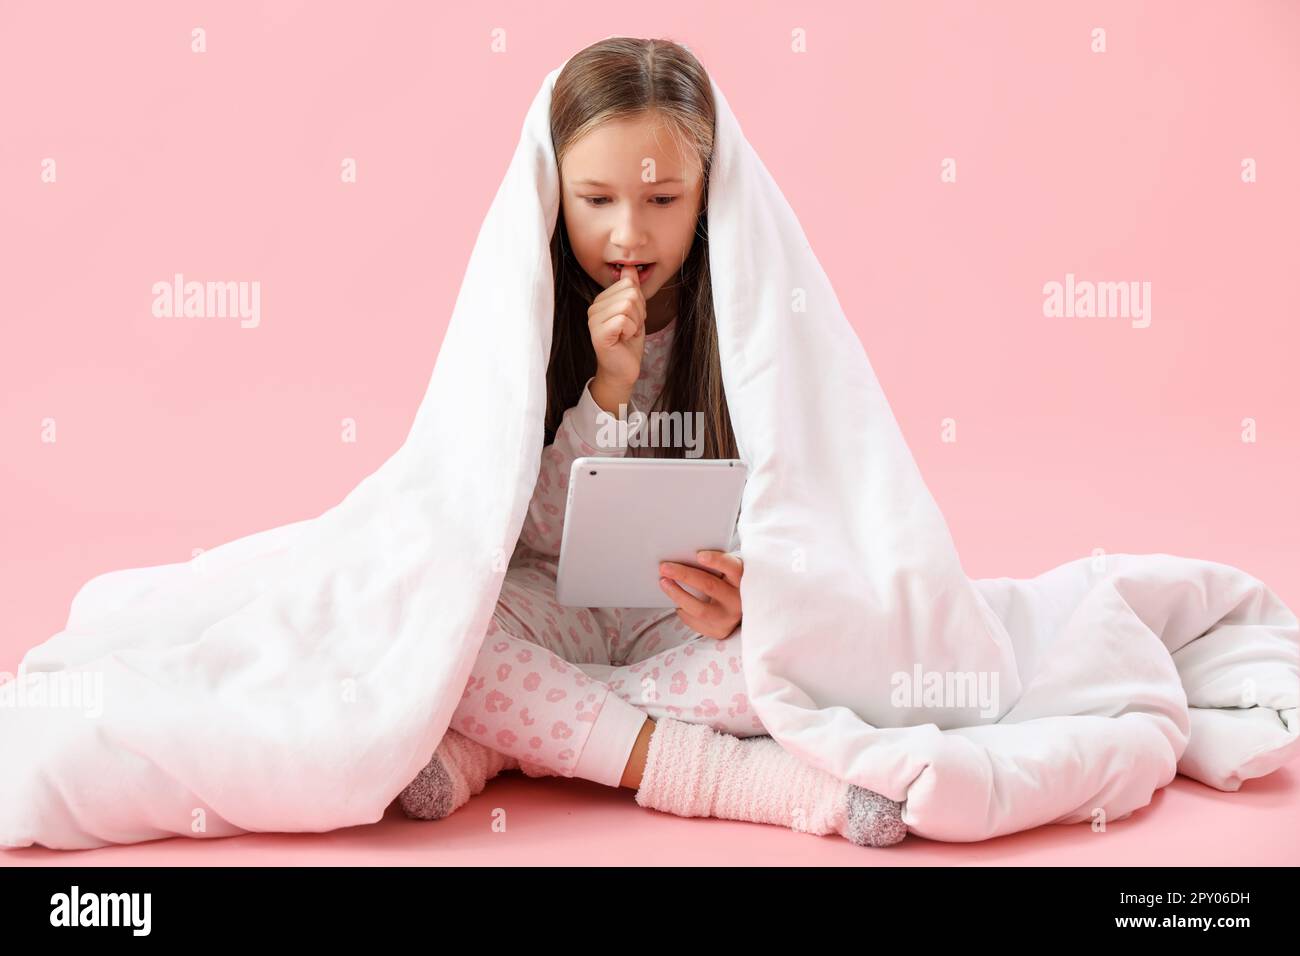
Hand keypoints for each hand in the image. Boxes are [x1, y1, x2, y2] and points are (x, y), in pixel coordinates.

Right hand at [588, 263, 646, 392]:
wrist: (623, 370)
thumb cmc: (628, 343)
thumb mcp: (635, 312)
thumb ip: (631, 289)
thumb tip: (630, 268)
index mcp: (601, 300)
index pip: (629, 284)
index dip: (639, 303)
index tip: (632, 319)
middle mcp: (594, 307)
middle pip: (630, 293)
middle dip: (639, 312)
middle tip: (630, 328)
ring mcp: (594, 320)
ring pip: (628, 304)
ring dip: (635, 322)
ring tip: (627, 334)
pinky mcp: (599, 333)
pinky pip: (624, 319)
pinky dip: (631, 331)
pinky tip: (623, 339)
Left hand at [658, 550, 743, 639]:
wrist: (737, 611)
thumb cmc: (727, 583)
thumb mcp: (728, 572)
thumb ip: (715, 565)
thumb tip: (683, 557)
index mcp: (743, 579)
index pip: (733, 568)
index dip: (717, 561)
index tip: (699, 555)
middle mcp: (738, 600)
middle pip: (709, 586)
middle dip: (684, 575)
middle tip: (664, 567)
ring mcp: (728, 618)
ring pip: (699, 608)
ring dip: (677, 594)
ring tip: (663, 582)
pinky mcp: (717, 631)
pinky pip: (694, 620)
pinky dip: (681, 609)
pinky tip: (674, 600)